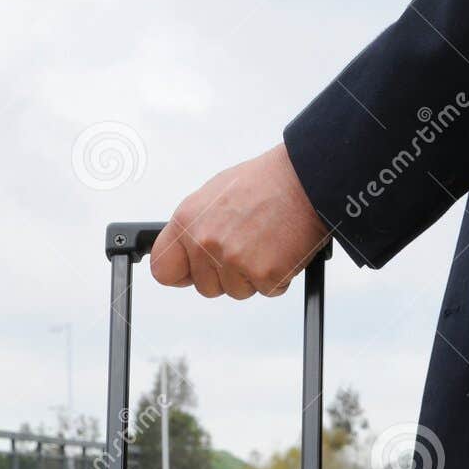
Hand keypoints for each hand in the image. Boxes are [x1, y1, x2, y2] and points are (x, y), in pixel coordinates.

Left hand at [150, 143, 329, 299]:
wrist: (305, 177)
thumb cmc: (264, 184)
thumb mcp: (214, 195)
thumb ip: (195, 228)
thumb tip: (186, 254)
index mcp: (187, 220)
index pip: (163, 269)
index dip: (182, 274)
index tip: (193, 271)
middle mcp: (205, 242)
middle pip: (206, 287)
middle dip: (227, 275)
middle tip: (248, 245)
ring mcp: (233, 260)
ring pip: (237, 292)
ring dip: (253, 276)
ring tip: (267, 242)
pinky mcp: (264, 274)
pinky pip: (268, 291)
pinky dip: (279, 276)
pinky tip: (283, 248)